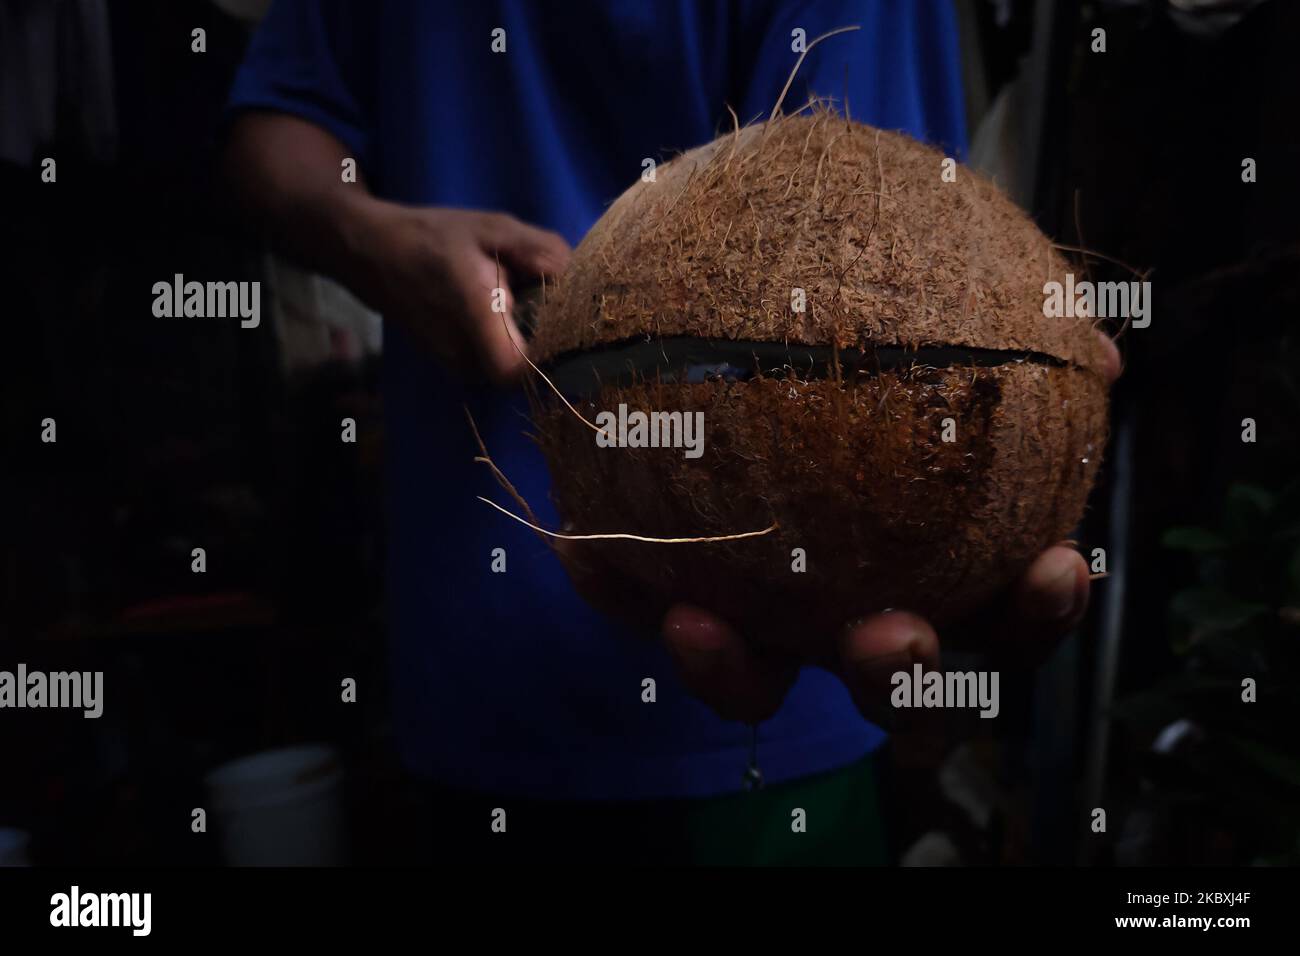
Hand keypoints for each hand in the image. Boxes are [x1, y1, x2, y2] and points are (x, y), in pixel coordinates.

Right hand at [346, 201, 569, 382]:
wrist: (372, 254)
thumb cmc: (435, 236)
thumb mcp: (493, 228)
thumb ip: (540, 250)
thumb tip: (577, 276)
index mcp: (474, 313)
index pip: (517, 371)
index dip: (551, 358)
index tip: (568, 328)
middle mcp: (463, 352)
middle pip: (526, 372)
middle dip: (547, 343)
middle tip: (551, 306)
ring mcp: (456, 365)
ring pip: (512, 369)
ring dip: (528, 342)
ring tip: (522, 303)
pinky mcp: (455, 367)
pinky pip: (496, 365)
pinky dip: (510, 344)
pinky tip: (505, 312)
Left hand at [662, 331, 1123, 728]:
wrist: (739, 334)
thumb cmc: (873, 356)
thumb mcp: (945, 332)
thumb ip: (1019, 347)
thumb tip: (1105, 353)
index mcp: (931, 576)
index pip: (1004, 616)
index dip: (1036, 611)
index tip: (1055, 565)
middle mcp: (848, 615)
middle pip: (891, 687)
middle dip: (898, 679)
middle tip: (887, 632)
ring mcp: (762, 621)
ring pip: (756, 684)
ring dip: (729, 672)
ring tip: (695, 623)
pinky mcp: (670, 599)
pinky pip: (641, 609)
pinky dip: (616, 589)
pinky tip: (584, 549)